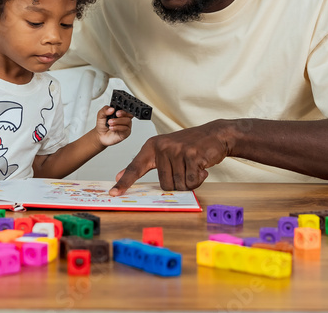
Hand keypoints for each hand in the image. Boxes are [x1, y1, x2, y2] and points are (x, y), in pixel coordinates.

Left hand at [95, 106, 131, 146]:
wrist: (100, 135)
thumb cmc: (102, 125)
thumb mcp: (101, 115)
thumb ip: (105, 110)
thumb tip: (111, 109)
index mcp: (120, 112)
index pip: (126, 108)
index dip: (123, 109)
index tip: (117, 111)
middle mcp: (124, 118)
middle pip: (129, 114)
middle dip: (123, 113)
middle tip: (116, 114)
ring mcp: (126, 125)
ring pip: (127, 121)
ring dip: (118, 121)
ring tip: (110, 123)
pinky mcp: (126, 132)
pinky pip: (125, 129)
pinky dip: (118, 128)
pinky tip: (112, 128)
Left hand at [109, 121, 231, 195]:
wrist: (214, 134)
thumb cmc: (188, 146)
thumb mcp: (163, 151)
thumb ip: (143, 163)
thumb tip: (120, 175)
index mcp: (152, 146)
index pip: (135, 167)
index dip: (125, 182)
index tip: (113, 193)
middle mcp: (162, 147)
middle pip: (164, 184)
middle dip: (178, 183)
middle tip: (185, 169)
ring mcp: (177, 150)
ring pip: (179, 185)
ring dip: (190, 181)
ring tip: (194, 166)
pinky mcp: (192, 155)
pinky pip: (192, 181)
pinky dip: (199, 179)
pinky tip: (202, 166)